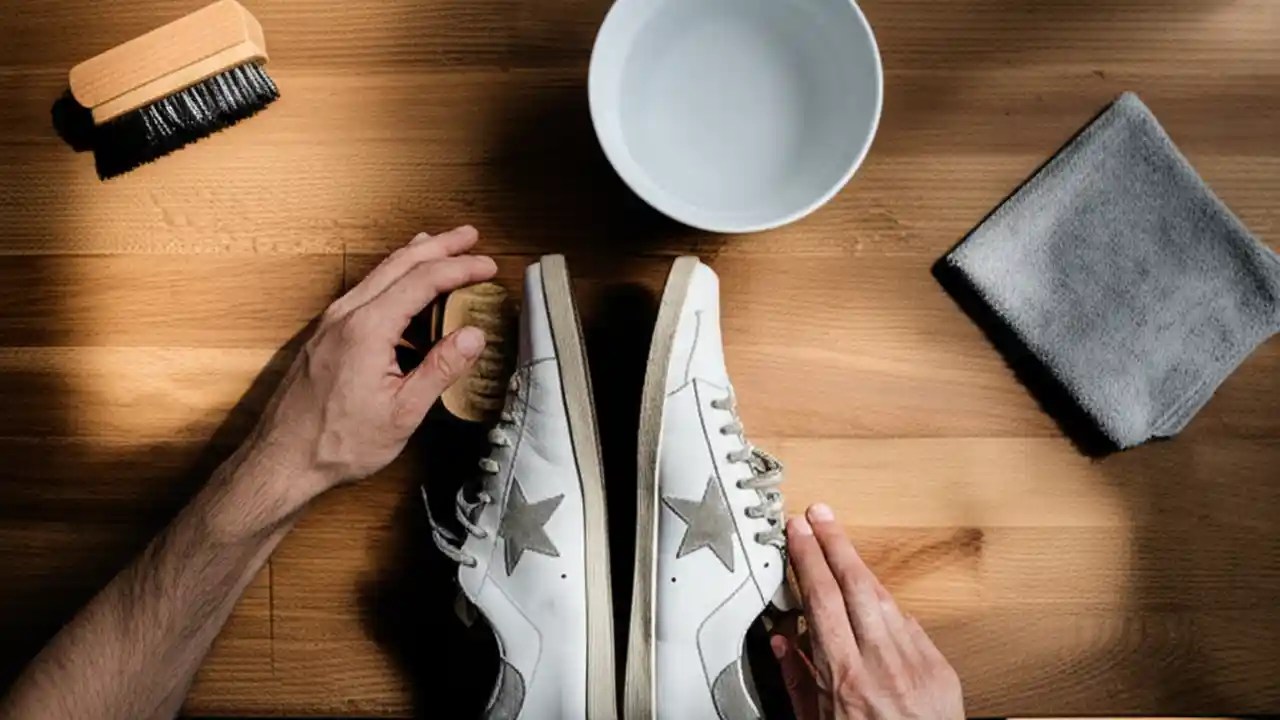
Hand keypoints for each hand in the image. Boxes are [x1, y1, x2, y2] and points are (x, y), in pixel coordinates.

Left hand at [243, 226, 497, 501]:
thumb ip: (440, 369)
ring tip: (443, 250)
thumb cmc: (338, 443)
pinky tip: (408, 292)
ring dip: (416, 258)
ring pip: (380, 274)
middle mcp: (345, 315)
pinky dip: (394, 280)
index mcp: (367, 329)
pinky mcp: (326, 334)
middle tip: (470, 236)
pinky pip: (366, 292)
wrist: (282, 459)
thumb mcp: (402, 413)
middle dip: (439, 246)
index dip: (460, 268)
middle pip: (399, 263)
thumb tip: (474, 336)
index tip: (488, 265)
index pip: (422, 280)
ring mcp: (332, 322)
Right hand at [775, 504, 963, 719]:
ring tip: (840, 544)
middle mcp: (883, 664)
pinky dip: (887, 606)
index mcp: (845, 677)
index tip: (798, 532)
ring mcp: (916, 664)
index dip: (808, 557)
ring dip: (860, 567)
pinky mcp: (941, 670)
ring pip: (885, 598)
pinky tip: (872, 594)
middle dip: (835, 543)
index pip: (822, 599)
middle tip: (820, 515)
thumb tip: (782, 639)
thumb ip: (798, 679)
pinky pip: (909, 624)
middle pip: (856, 585)